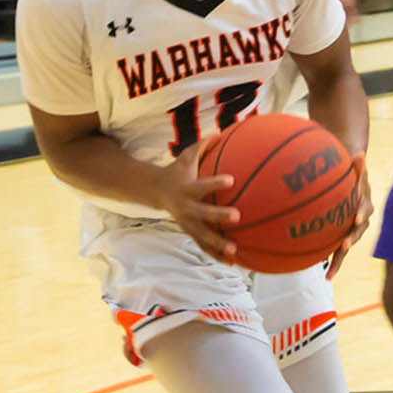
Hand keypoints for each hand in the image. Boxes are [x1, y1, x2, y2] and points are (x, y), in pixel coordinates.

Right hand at [154, 145, 238, 262]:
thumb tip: (222, 130)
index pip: (202, 186)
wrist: (155, 191)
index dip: (215, 183)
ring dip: (218, 245)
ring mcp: (187, 223)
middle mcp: (186, 209)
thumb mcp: (186, 156)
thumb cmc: (178, 171)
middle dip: (218, 216)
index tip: (231, 179)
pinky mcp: (191, 233)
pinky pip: (205, 247)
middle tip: (238, 216)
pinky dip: (218, 255)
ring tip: (236, 251)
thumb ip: (204, 144)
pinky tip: (235, 263)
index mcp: (187, 189)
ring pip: (203, 237)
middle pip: (203, 215)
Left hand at [326, 154, 371, 279]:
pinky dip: (331, 262)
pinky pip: (336, 251)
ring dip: (339, 259)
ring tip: (330, 274)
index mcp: (363, 205)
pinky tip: (324, 275)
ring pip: (346, 246)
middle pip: (357, 233)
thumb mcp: (354, 168)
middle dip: (350, 240)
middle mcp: (359, 220)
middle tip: (344, 246)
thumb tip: (360, 153)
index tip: (357, 219)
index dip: (361, 214)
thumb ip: (357, 165)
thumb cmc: (350, 175)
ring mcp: (350, 230)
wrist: (350, 185)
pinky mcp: (340, 237)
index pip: (364, 210)